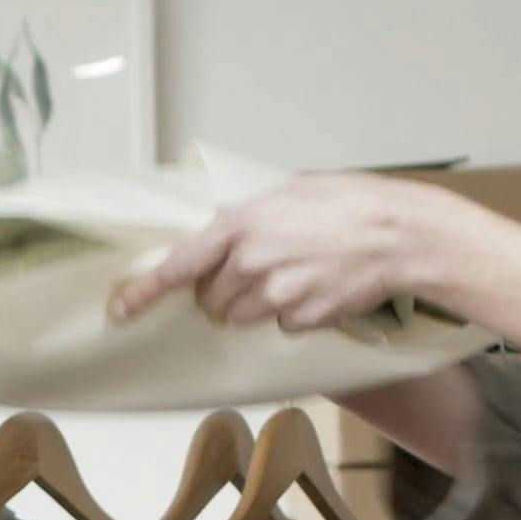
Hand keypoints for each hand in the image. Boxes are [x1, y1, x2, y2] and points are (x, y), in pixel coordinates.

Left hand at [106, 172, 455, 333]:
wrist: (399, 234)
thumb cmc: (349, 203)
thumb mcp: (288, 193)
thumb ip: (248, 216)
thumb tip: (221, 230)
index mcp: (240, 226)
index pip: (177, 266)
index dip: (144, 291)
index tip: (121, 309)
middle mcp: (251, 264)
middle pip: (211, 300)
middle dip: (223, 291)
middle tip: (256, 270)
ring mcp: (276, 297)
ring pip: (242, 316)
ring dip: (256, 304)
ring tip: (295, 274)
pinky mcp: (302, 320)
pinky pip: (281, 326)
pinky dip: (292, 313)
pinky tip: (318, 286)